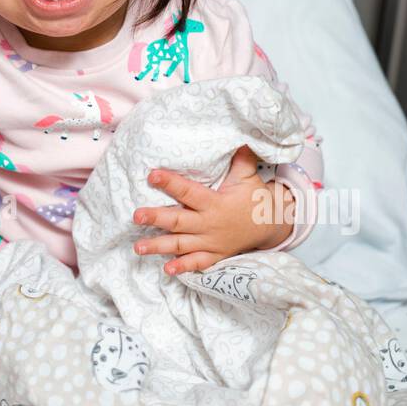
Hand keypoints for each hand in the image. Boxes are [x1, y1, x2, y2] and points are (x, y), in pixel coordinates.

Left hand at [131, 148, 295, 274]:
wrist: (271, 225)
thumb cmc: (254, 198)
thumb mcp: (248, 177)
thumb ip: (241, 158)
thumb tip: (240, 135)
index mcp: (215, 203)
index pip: (189, 191)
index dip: (171, 183)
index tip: (152, 175)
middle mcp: (209, 224)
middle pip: (179, 221)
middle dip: (157, 218)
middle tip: (136, 215)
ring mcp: (211, 242)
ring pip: (181, 245)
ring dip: (159, 247)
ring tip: (137, 247)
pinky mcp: (214, 255)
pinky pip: (197, 263)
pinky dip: (183, 267)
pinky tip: (167, 270)